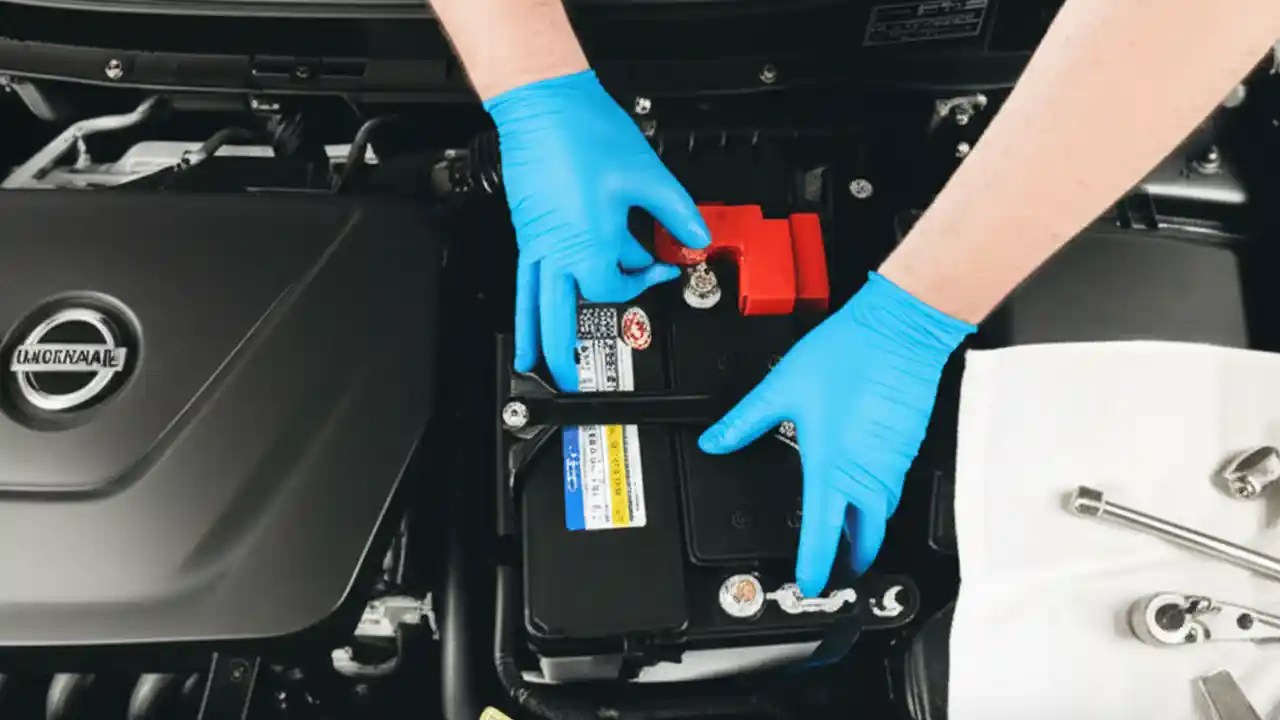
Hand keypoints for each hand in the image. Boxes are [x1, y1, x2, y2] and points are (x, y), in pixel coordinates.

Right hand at [485, 70, 710, 390]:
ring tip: (534, 363)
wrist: (543, 104)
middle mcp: (558, 248)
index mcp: (589, 241)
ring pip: (533, 300)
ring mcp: (536, 240)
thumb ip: (677, 213)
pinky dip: (525, 301)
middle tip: (569, 380)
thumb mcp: (647, 175)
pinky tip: (525, 313)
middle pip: (559, 314)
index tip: (660, 269)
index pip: (616, 285)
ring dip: (535, 334)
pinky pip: (526, 276)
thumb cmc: (585, 132)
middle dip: (563, 352)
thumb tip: (696, 237)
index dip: (642, 283)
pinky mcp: (528, 227)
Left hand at [698, 273, 974, 596]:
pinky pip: (894, 483)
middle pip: (864, 533)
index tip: (808, 583)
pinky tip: (865, 480)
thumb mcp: (780, 389)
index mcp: (832, 465)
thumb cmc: (847, 354)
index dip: (815, 564)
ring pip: (882, 509)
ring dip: (866, 525)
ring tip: (849, 529)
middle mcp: (867, 471)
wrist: (899, 330)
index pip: (823, 533)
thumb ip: (744, 421)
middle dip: (852, 555)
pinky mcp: (907, 444)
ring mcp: (892, 460)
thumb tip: (715, 441)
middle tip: (837, 565)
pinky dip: (880, 494)